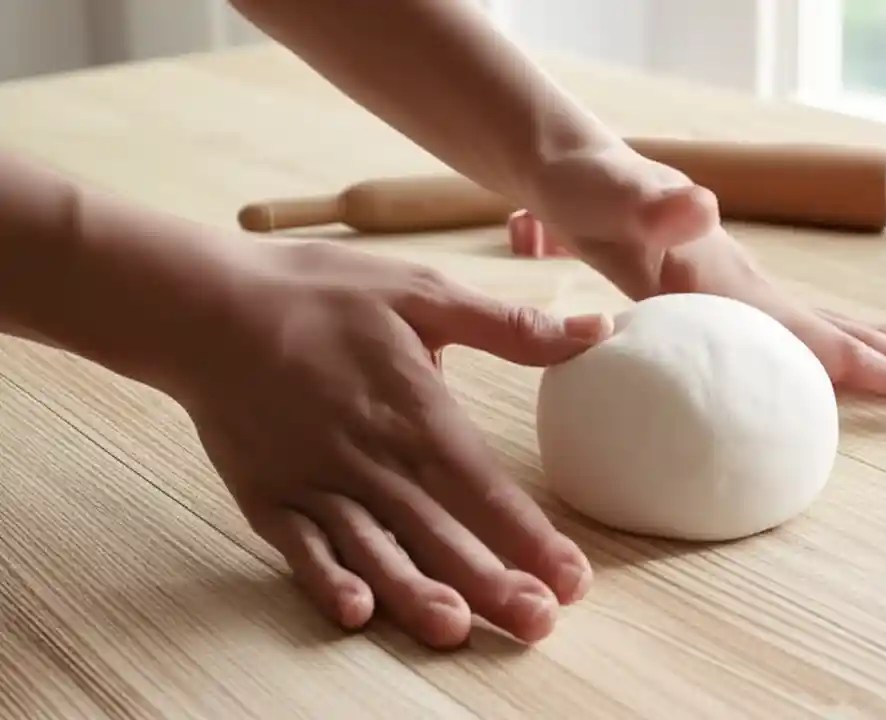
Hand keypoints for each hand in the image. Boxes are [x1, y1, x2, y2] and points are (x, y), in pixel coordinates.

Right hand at [177, 239, 609, 647]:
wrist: (204, 303)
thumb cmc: (321, 291)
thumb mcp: (424, 290)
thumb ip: (509, 326)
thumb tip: (596, 330)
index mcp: (416, 413)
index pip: (485, 488)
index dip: (531, 537)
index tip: (572, 580)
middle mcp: (370, 458)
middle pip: (440, 534)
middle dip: (492, 584)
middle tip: (537, 625)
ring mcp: (314, 481)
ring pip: (376, 550)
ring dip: (418, 594)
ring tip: (458, 632)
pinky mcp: (266, 495)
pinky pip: (299, 548)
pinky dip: (324, 580)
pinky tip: (355, 614)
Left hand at [509, 149, 885, 405]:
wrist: (573, 167)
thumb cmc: (590, 188)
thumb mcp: (612, 197)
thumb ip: (657, 204)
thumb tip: (705, 206)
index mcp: (741, 285)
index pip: (830, 340)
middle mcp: (756, 287)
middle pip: (852, 333)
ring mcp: (744, 289)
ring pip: (830, 330)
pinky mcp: (723, 292)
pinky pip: (793, 333)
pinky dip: (832, 350)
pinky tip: (839, 358)